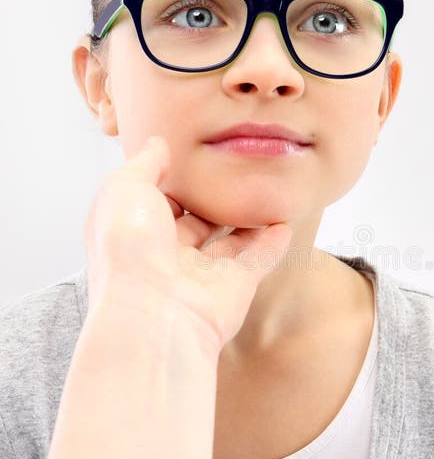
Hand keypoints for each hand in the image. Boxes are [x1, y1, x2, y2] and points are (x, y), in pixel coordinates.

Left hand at [83, 135, 291, 350]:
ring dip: (243, 221)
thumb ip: (143, 164)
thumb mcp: (124, 190)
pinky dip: (272, 243)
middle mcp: (165, 256)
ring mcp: (201, 275)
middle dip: (207, 202)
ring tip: (260, 193)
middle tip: (230, 172)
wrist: (155, 313)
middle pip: (190, 224)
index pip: (152, 203)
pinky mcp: (234, 288)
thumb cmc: (130, 251)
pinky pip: (257, 261)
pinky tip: (284, 221)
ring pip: (227, 243)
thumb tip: (157, 145)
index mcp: (132, 235)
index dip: (168, 181)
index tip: (190, 156)